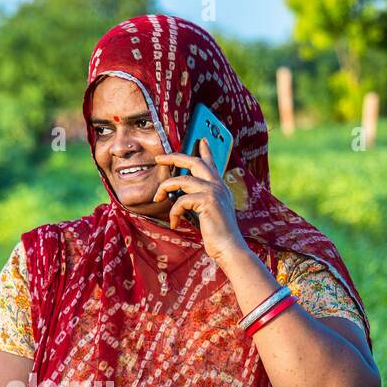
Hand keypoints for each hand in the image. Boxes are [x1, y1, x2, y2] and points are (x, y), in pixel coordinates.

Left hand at [151, 141, 247, 262]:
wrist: (229, 248)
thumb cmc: (217, 234)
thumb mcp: (209, 213)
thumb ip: (200, 201)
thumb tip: (182, 195)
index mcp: (219, 187)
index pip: (211, 163)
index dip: (205, 150)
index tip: (200, 139)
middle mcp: (218, 185)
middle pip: (193, 162)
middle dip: (174, 157)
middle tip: (159, 158)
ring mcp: (213, 191)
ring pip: (182, 180)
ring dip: (165, 188)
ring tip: (157, 199)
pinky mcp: (207, 201)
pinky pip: (181, 200)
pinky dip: (173, 212)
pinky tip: (175, 223)